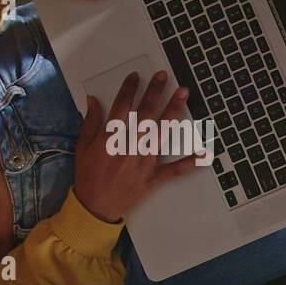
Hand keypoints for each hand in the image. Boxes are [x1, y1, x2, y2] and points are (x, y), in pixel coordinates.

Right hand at [73, 71, 198, 222]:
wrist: (94, 207)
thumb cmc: (87, 177)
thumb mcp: (82, 147)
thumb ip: (90, 123)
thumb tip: (93, 101)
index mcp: (110, 138)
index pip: (122, 106)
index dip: (130, 89)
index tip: (136, 76)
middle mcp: (129, 147)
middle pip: (146, 114)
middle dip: (155, 92)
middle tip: (164, 77)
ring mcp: (143, 162)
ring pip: (161, 133)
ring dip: (174, 112)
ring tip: (183, 95)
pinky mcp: (153, 178)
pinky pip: (174, 170)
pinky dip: (190, 162)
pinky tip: (204, 153)